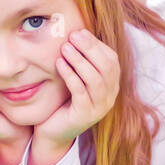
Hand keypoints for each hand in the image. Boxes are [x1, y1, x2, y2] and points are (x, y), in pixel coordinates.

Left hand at [30, 28, 120, 162]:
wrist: (53, 132)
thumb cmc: (64, 101)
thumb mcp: (76, 78)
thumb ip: (82, 61)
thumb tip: (78, 32)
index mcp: (111, 85)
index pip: (111, 60)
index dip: (96, 44)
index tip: (79, 32)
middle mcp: (110, 96)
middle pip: (106, 67)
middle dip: (90, 49)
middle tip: (73, 36)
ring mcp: (99, 108)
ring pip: (95, 79)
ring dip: (80, 60)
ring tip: (65, 48)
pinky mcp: (84, 116)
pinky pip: (80, 91)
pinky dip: (70, 75)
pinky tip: (59, 64)